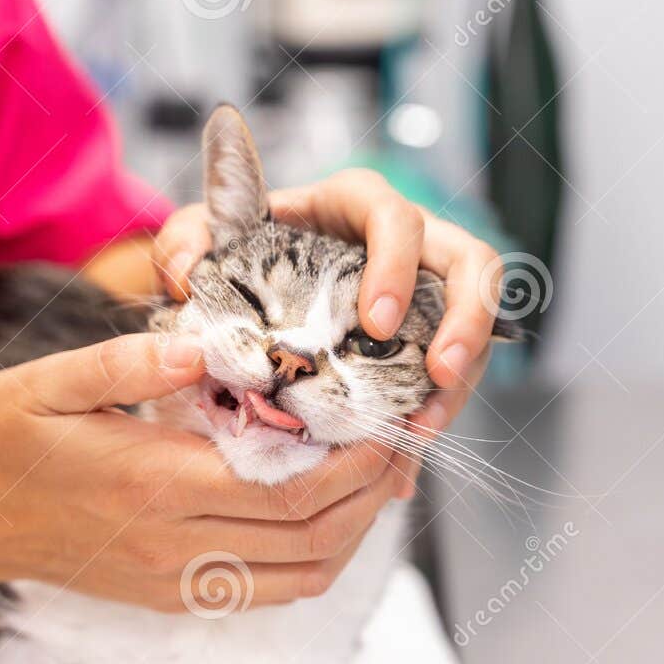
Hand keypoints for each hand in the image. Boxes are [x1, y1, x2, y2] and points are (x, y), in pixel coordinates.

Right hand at [0, 331, 407, 611]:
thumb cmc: (2, 440)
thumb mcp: (48, 381)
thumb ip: (125, 364)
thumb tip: (202, 350)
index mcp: (157, 483)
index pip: (290, 488)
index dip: (357, 464)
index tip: (390, 424)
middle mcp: (176, 545)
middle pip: (313, 536)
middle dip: (373, 494)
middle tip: (403, 447)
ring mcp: (177, 581)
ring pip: (301, 575)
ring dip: (354, 532)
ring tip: (379, 480)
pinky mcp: (173, 597)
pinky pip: (267, 591)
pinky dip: (314, 559)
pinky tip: (326, 514)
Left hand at [152, 169, 502, 436]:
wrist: (260, 288)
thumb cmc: (241, 250)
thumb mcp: (206, 237)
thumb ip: (185, 242)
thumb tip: (187, 275)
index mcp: (358, 206)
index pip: (397, 219)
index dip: (397, 267)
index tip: (377, 322)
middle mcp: (412, 242)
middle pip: (473, 264)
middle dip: (466, 321)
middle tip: (439, 373)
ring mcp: (432, 291)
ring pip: (478, 324)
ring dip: (463, 378)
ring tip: (425, 427)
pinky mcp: (434, 337)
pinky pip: (456, 373)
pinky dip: (435, 414)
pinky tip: (406, 456)